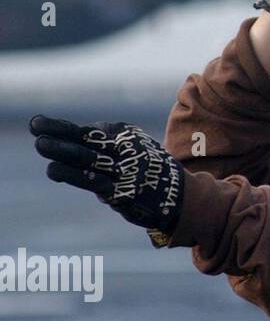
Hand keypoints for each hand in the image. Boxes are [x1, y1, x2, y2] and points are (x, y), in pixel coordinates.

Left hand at [31, 116, 185, 236]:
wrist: (183, 197)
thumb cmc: (149, 171)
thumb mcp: (132, 149)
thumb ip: (103, 145)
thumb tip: (66, 140)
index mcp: (127, 136)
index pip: (89, 132)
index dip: (62, 128)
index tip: (39, 124)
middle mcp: (126, 150)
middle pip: (87, 140)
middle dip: (60, 134)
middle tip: (35, 126)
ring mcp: (125, 171)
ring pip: (88, 158)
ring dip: (62, 151)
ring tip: (41, 144)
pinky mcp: (123, 192)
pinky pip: (93, 181)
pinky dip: (72, 174)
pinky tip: (54, 169)